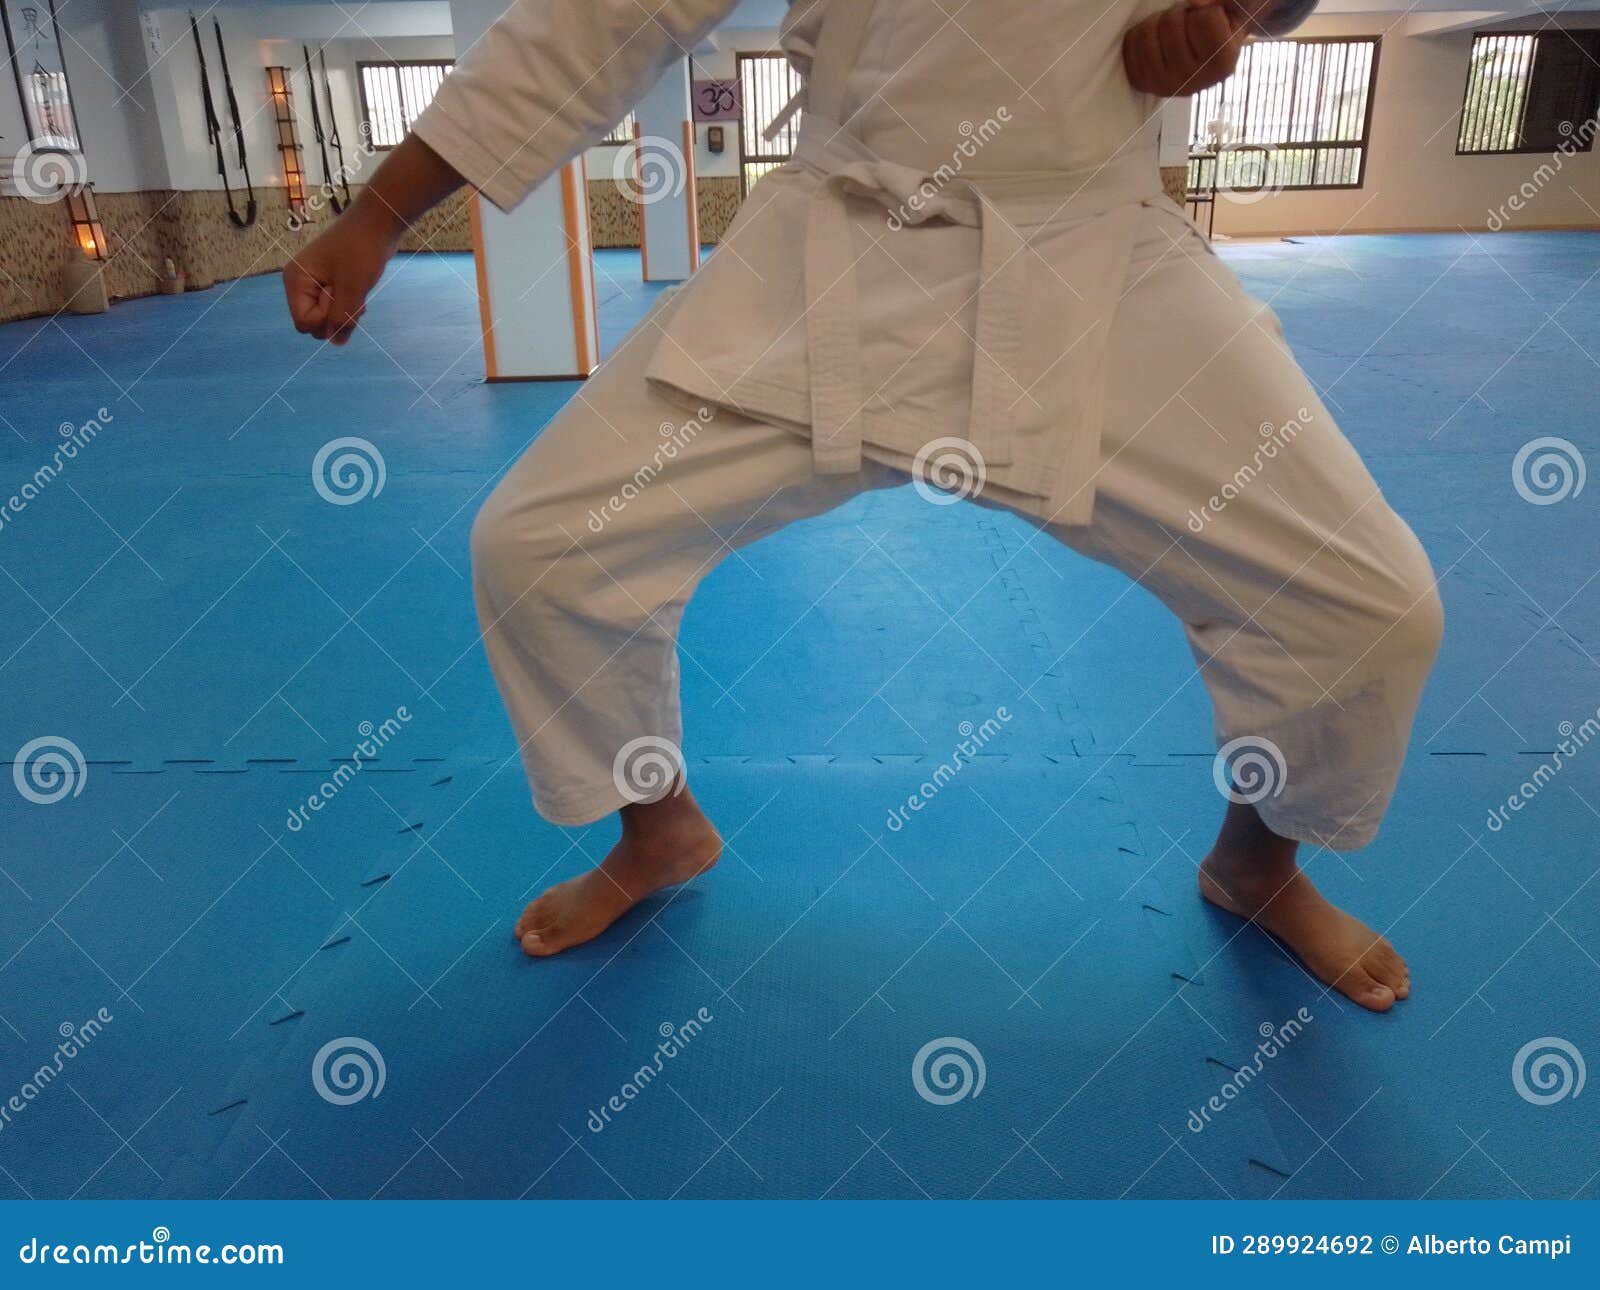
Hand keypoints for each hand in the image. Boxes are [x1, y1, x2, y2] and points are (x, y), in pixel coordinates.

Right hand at [283, 199, 401, 345]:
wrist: (377, 222)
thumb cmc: (361, 250)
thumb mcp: (352, 288)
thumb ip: (342, 318)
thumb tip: (337, 343)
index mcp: (295, 281)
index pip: (304, 324)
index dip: (325, 319)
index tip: (339, 295)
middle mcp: (301, 285)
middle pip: (315, 325)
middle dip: (336, 317)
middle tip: (352, 293)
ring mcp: (316, 286)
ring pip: (329, 319)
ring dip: (347, 313)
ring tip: (358, 291)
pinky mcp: (332, 286)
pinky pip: (338, 310)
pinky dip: (351, 307)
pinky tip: (360, 294)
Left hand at [1123, 0, 1253, 97]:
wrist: (1210, 54)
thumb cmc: (1225, 25)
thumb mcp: (1235, 6)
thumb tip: (1194, 2)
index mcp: (1221, 65)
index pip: (1203, 18)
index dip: (1206, 10)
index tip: (1212, 22)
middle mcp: (1191, 83)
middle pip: (1170, 24)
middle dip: (1180, 14)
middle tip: (1190, 26)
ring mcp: (1163, 86)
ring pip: (1147, 33)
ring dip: (1159, 22)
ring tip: (1175, 32)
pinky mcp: (1143, 83)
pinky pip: (1131, 43)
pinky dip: (1142, 33)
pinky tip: (1159, 42)